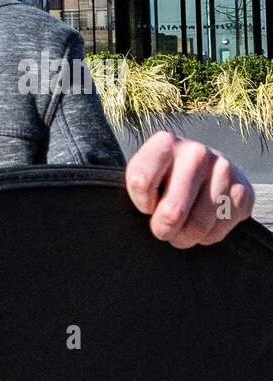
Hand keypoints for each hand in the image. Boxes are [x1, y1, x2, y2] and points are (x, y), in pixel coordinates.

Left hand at [125, 132, 254, 247]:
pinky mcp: (243, 190)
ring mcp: (223, 169)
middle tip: (162, 230)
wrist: (207, 172)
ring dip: (185, 238)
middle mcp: (196, 152)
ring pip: (198, 225)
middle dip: (163, 230)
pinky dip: (207, 237)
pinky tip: (202, 227)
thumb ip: (137, 188)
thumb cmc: (164, 180)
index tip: (146, 206)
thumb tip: (140, 213)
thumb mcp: (143, 176)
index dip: (141, 204)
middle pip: (172, 211)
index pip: (140, 181)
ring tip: (180, 232)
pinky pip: (219, 230)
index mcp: (165, 143)